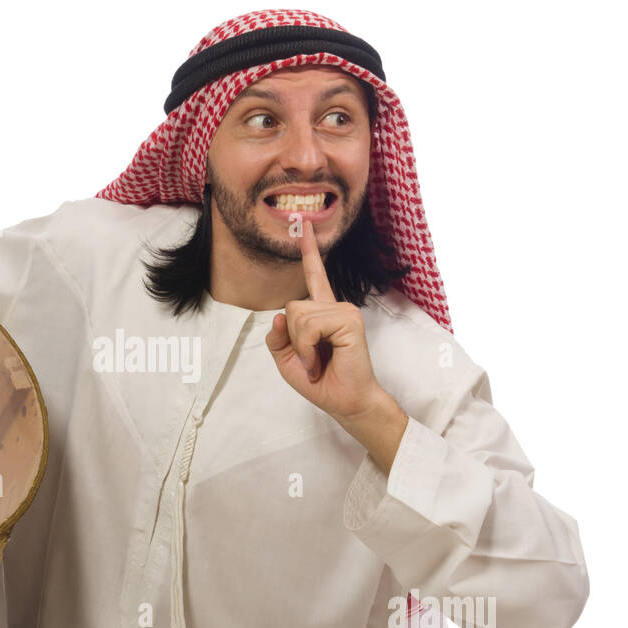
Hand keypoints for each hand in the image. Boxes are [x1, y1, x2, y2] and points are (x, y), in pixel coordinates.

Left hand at [265, 214, 386, 424]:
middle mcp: (335, 307)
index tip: (305, 226)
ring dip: (301, 347)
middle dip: (292, 339)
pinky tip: (321, 361)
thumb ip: (277, 337)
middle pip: (291, 307)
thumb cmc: (320, 381)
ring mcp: (344, 311)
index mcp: (322, 312)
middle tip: (311, 360)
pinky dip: (308, 349)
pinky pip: (310, 327)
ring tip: (317, 362)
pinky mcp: (349, 320)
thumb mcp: (286, 360)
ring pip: (298, 316)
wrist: (344, 402)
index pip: (314, 276)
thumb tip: (280, 315)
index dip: (310, 251)